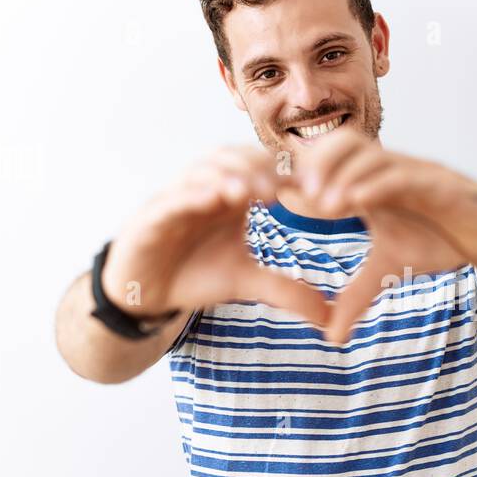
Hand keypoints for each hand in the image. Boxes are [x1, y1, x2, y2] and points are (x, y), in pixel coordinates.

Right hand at [100, 145, 329, 327]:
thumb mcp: (246, 282)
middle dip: (257, 168)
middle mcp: (205, 187)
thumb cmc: (196, 272)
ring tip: (251, 190)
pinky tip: (211, 198)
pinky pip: (171, 199)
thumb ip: (286, 291)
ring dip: (227, 176)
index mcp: (230, 194)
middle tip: (281, 187)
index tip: (313, 189)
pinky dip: (190, 195)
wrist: (147, 292)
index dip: (285, 173)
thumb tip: (329, 317)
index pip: (259, 168)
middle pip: (231, 158)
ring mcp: (176, 199)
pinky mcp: (150, 217)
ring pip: (200, 171)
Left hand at [295, 132, 476, 343]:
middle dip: (313, 165)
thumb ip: (357, 295)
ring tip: (319, 201)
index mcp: (372, 180)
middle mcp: (390, 168)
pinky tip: (355, 201)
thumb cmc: (443, 241)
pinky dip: (377, 185)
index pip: (328, 162)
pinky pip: (404, 176)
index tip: (267, 196)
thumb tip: (330, 335)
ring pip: (371, 155)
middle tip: (289, 194)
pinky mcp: (439, 183)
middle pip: (342, 144)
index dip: (297, 174)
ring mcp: (415, 171)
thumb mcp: (389, 270)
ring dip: (341, 174)